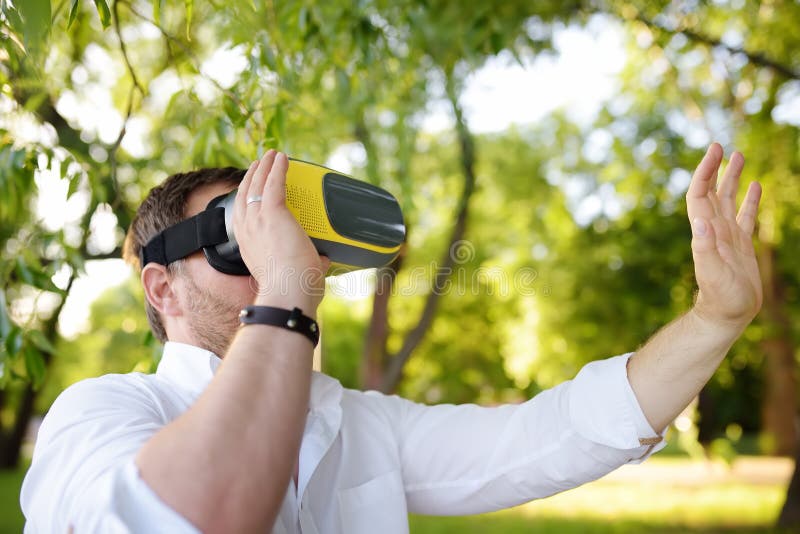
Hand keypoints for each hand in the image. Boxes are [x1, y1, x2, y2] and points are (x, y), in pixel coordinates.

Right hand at [232, 150, 329, 314]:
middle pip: (245, 195)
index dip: (247, 199)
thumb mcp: (297, 272)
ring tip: (270, 156)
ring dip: (264, 167)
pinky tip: (282, 157)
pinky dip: (278, 168)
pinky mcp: (273, 213)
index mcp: (249, 246)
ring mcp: (257, 221)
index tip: (253, 189)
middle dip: (253, 177)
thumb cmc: (294, 290)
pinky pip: (273, 183)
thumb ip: (311, 262)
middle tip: (260, 164)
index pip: (243, 216)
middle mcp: (248, 231)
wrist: (288, 293)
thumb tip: (324, 260)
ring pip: (256, 185)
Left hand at [686, 143, 761, 329]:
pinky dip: (749, 199)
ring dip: (732, 178)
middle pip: (712, 191)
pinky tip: (755, 185)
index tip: (714, 150)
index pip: (700, 193)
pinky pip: (746, 216)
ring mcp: (727, 236)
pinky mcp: (741, 245)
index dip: (705, 171)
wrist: (727, 315)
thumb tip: (701, 221)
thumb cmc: (720, 298)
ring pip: (729, 199)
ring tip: (739, 155)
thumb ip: (705, 248)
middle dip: (715, 168)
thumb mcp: (713, 273)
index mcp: (704, 231)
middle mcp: (713, 229)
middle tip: (720, 145)